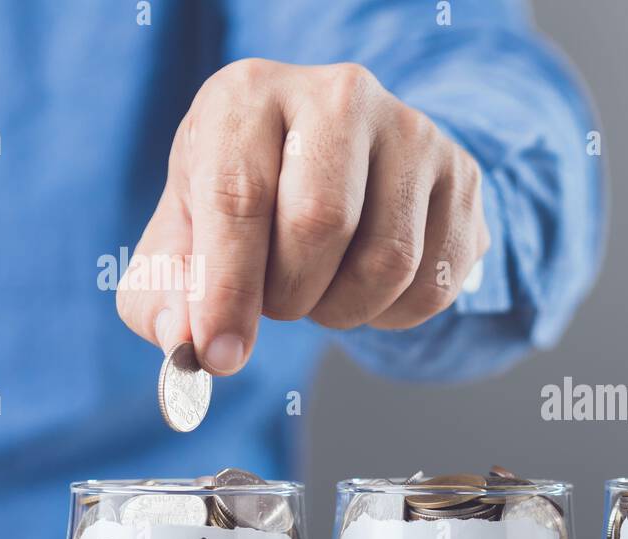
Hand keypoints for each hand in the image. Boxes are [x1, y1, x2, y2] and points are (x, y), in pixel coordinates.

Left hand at [117, 59, 489, 374]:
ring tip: (322, 292)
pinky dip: (393, 315)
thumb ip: (165, 294)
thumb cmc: (250, 195)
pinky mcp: (462, 177)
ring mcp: (413, 133)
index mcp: (250, 94)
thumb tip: (189, 342)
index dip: (228, 288)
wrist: (339, 160)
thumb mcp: (188, 233)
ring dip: (344, 310)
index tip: (221, 353)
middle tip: (279, 304)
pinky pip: (434, 282)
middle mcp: (339, 95)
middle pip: (322, 224)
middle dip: (292, 296)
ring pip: (388, 261)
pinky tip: (368, 292)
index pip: (240, 195)